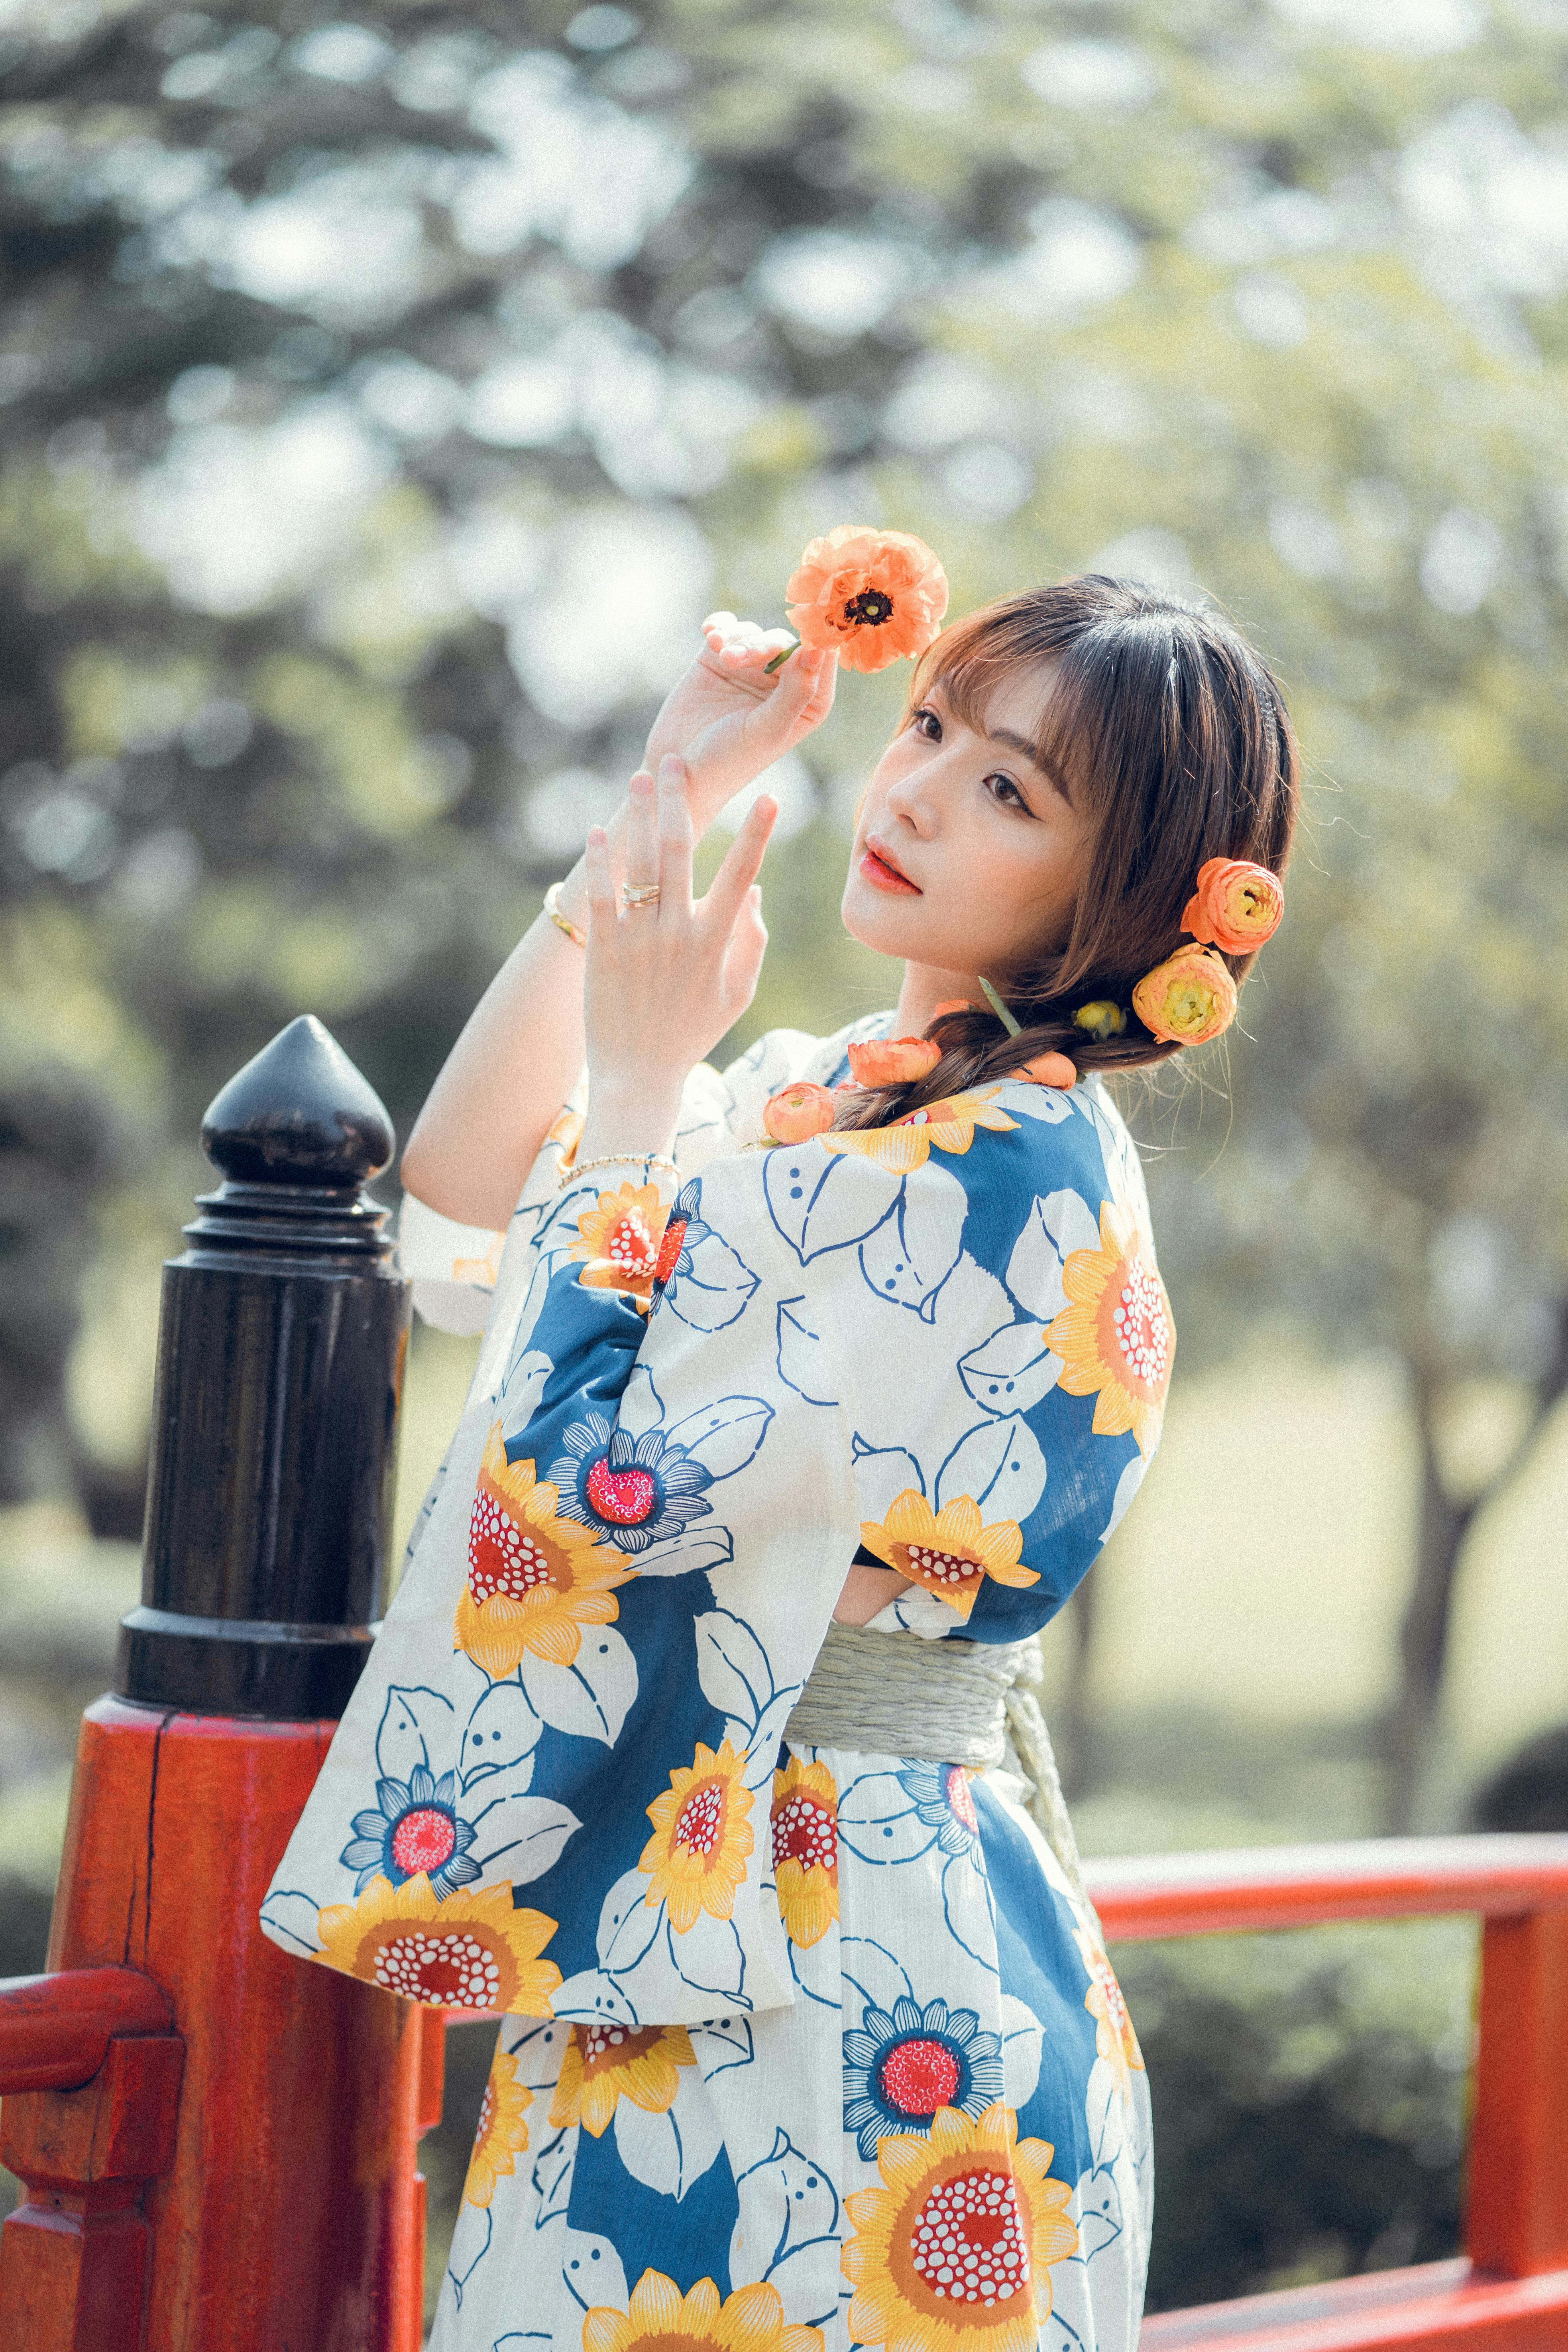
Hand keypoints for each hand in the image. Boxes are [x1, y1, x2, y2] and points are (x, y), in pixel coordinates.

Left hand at [575, 756, 774, 1158]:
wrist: (638, 1077)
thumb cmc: (691, 1035)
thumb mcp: (736, 995)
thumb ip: (751, 944)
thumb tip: (753, 894)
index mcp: (716, 944)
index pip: (742, 877)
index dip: (758, 836)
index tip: (771, 798)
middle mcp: (678, 935)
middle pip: (681, 852)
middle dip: (680, 802)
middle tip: (677, 761)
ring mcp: (639, 941)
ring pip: (639, 865)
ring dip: (639, 816)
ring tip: (639, 778)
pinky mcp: (604, 951)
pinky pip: (602, 896)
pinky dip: (601, 861)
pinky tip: (599, 829)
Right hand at [641, 613, 836, 833]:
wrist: (676, 768)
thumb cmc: (729, 760)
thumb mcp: (767, 730)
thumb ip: (798, 691)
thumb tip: (821, 649)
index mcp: (808, 703)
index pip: (824, 659)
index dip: (817, 636)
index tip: (807, 621)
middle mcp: (783, 683)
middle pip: (786, 642)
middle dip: (763, 645)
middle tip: (736, 659)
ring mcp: (751, 669)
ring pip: (755, 632)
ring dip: (738, 639)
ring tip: (721, 657)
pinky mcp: (719, 659)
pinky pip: (727, 628)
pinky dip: (721, 627)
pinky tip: (711, 635)